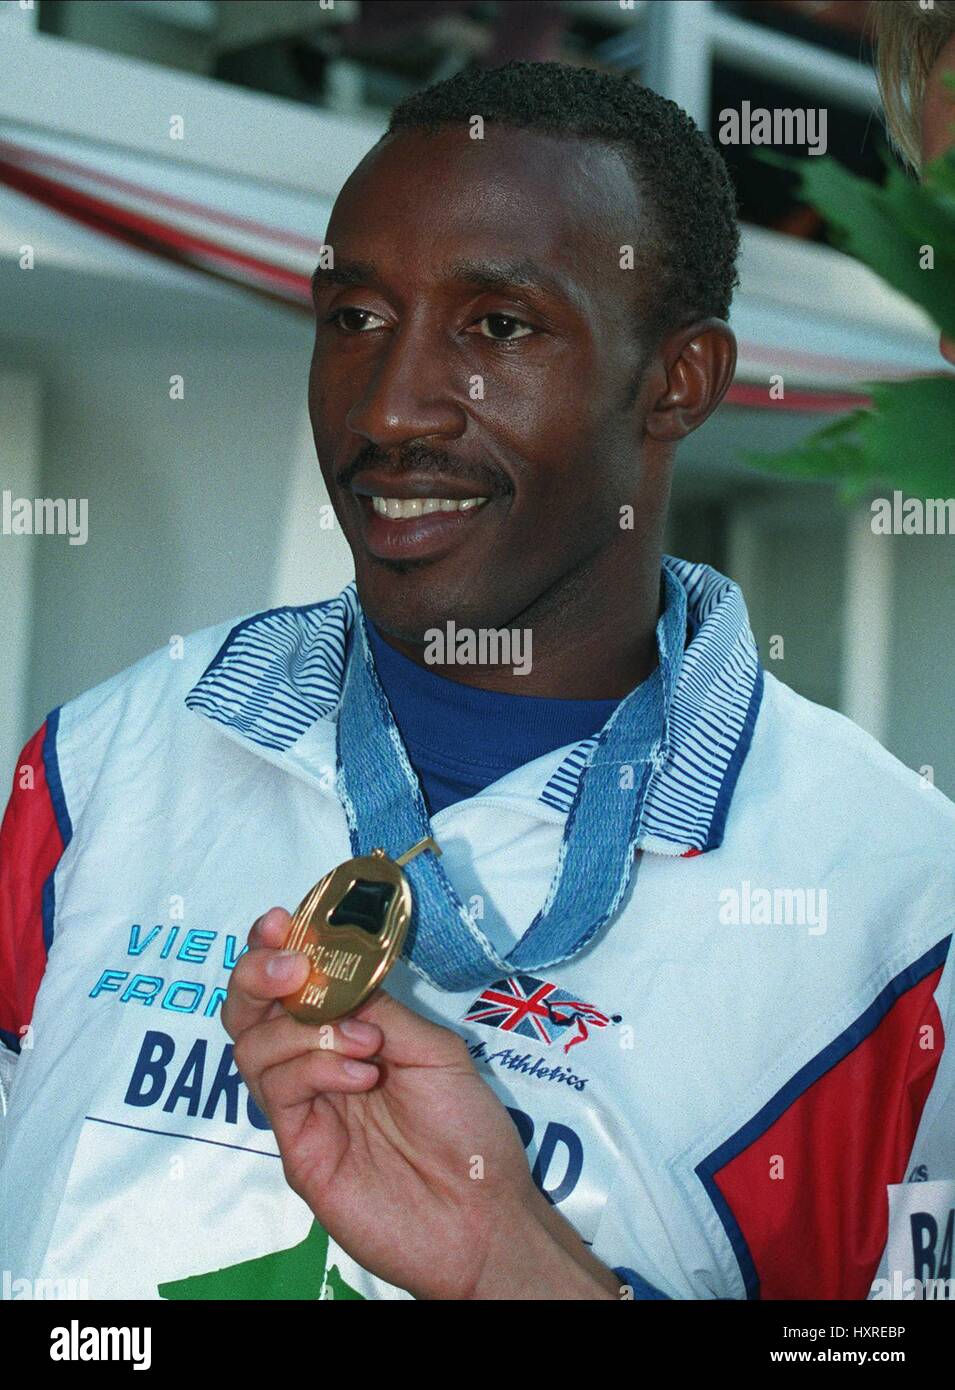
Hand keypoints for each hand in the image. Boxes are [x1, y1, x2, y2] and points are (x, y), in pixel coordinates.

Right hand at [222, 908, 620, 1299]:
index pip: (293, 984)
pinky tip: (362, 1073)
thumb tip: (333, 972)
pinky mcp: (298, 1149)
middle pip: (250, 1011)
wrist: (483, 1215)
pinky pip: (279, 1090)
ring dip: (304, 1026)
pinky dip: (316, 1065)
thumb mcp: (434, 1049)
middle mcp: (315, 1066)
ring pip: (252, 1046)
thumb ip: (380, 1009)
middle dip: (258, 974)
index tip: (280, 919)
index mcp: (348, 1034)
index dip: (278, 948)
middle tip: (292, 964)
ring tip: (365, 1042)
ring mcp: (303, 1109)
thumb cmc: (468, 1132)